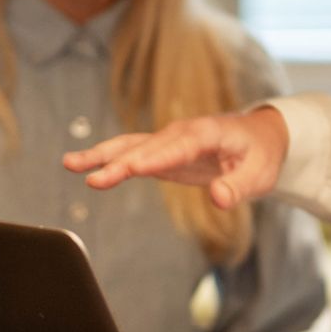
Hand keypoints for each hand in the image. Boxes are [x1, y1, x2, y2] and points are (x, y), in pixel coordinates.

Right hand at [61, 106, 289, 209]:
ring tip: (69, 164)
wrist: (259, 136)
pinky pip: (132, 154)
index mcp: (206, 134)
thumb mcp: (260, 174)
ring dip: (102, 155)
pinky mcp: (162, 151)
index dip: (155, 158)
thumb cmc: (261, 154)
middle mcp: (181, 133)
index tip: (132, 169)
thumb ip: (239, 186)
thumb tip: (219, 198)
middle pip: (145, 146)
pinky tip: (85, 168)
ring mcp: (169, 140)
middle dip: (117, 162)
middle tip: (90, 178)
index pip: (178, 147)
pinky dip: (109, 159)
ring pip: (130, 145)